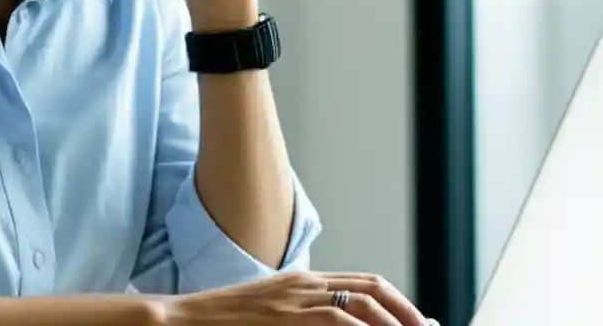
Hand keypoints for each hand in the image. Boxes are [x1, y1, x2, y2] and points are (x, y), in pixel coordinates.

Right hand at [161, 271, 432, 325]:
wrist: (184, 320)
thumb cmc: (224, 323)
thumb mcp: (270, 313)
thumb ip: (303, 317)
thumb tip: (339, 324)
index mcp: (303, 281)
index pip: (363, 283)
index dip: (397, 301)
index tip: (418, 322)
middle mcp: (304, 284)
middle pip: (370, 288)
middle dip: (406, 311)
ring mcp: (295, 298)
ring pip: (361, 303)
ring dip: (392, 322)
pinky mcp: (285, 316)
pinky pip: (336, 320)